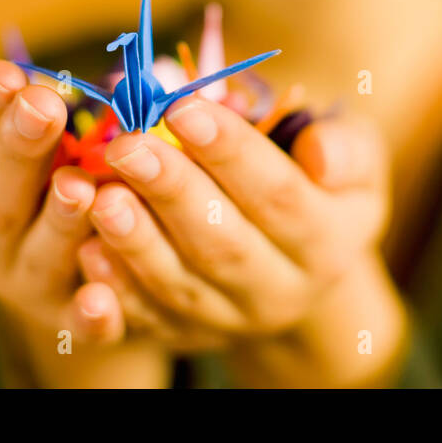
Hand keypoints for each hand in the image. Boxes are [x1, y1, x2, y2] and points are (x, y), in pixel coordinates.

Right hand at [0, 59, 127, 347]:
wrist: (72, 255)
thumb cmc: (38, 163)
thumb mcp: (3, 125)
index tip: (5, 73)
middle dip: (17, 153)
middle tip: (43, 106)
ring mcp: (29, 286)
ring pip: (39, 260)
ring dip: (57, 225)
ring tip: (79, 185)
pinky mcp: (75, 320)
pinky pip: (81, 324)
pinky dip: (89, 315)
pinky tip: (103, 298)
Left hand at [82, 96, 405, 382]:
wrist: (300, 260)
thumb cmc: (320, 183)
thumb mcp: (355, 161)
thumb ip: (346, 150)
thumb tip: (320, 153)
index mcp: (329, 241)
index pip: (278, 195)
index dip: (231, 152)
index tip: (183, 108)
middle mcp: (282, 290)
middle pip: (223, 243)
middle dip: (172, 191)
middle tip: (126, 144)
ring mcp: (230, 319)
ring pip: (180, 285)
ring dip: (136, 242)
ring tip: (99, 194)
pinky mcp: (186, 335)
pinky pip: (148, 319)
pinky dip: (116, 291)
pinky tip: (87, 251)